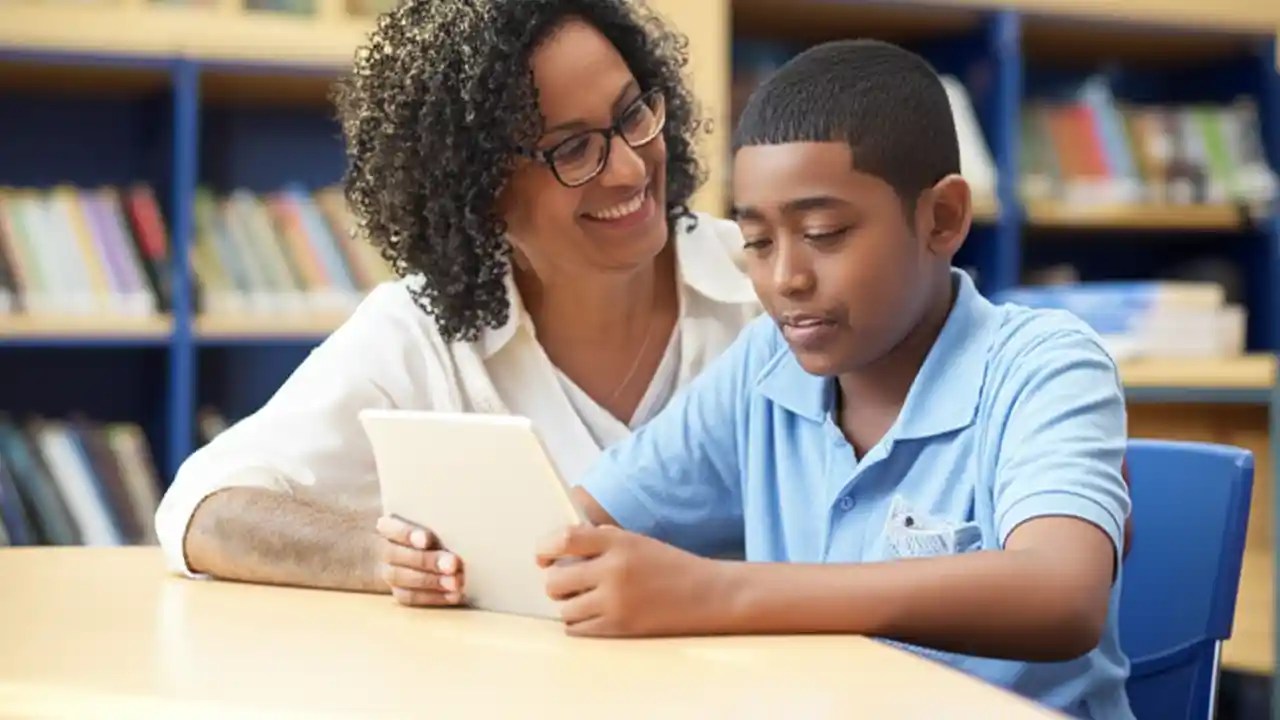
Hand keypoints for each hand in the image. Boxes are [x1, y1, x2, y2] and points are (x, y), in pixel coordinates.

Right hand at [375, 515, 464, 606]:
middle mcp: (385, 548)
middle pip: (397, 555)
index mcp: (389, 525)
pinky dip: (433, 597)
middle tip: (453, 564)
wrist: (422, 546)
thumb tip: (466, 518)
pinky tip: (454, 595)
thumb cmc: (435, 525)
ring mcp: (389, 571)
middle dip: (427, 561)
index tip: (427, 539)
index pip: (393, 527)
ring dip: (432, 582)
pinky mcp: (399, 590)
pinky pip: (410, 597)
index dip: (408, 534)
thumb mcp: (433, 518)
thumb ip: (441, 519)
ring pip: (402, 578)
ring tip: (456, 583)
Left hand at [536, 525, 724, 636]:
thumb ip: (600, 542)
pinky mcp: (620, 627)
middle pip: (555, 580)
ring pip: (564, 607)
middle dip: (556, 581)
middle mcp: (613, 570)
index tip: (542, 556)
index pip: (565, 540)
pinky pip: (577, 628)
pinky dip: (577, 622)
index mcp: (618, 542)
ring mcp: (615, 601)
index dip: (545, 548)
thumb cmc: (669, 565)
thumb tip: (558, 548)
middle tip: (567, 582)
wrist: (707, 594)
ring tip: (584, 599)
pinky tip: (591, 614)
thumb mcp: (636, 541)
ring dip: (568, 604)